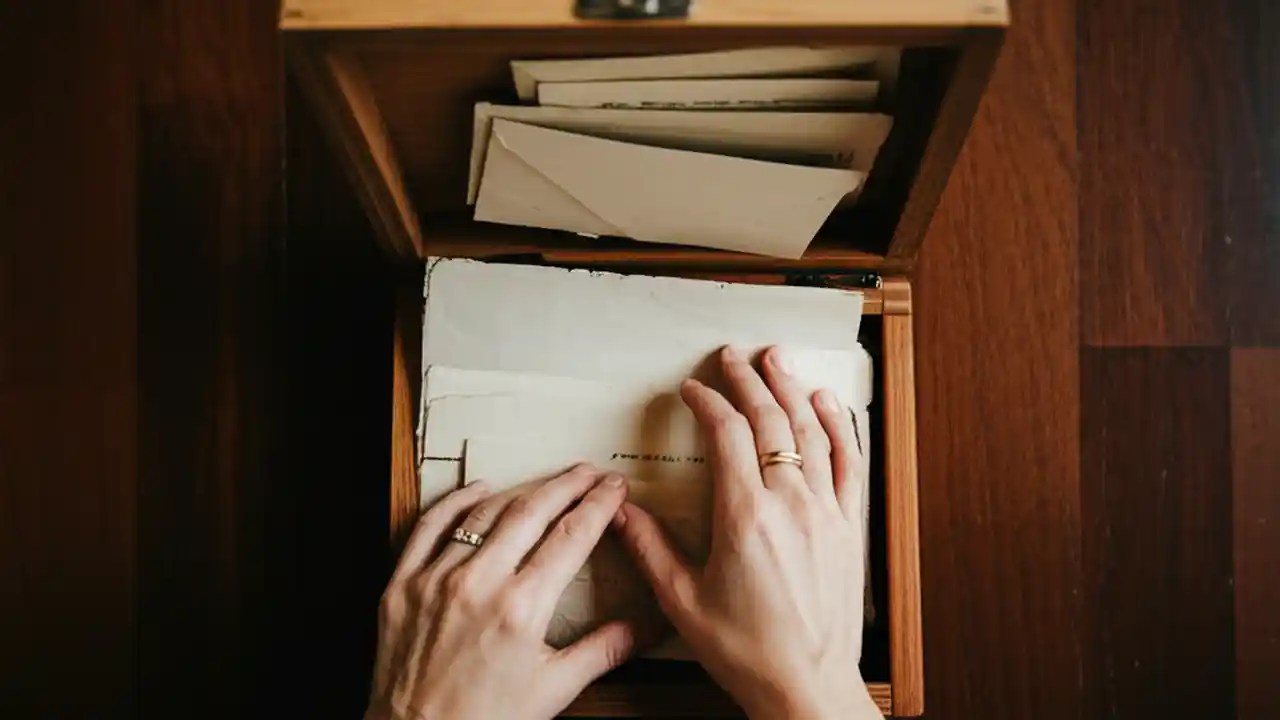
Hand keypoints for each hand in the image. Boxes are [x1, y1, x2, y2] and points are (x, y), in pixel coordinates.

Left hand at [367, 465, 642, 719]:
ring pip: (486, 513)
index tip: (613, 488)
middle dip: (567, 485)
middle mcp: (479, 584)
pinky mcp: (403, 584)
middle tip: (588, 471)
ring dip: (521, 490)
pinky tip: (478, 491)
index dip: (598, 506)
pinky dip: (456, 502)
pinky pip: (430, 527)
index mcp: (522, 608)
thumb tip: (643, 629)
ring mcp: (437, 579)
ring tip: (546, 482)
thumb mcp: (553, 690)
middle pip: (532, 512)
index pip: (571, 537)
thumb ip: (601, 652)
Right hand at [613, 346, 880, 719]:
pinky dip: (839, 426)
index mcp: (744, 516)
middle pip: (770, 419)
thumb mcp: (682, 602)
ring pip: (812, 431)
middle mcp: (789, 504)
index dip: (707, 402)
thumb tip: (618, 510)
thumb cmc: (746, 650)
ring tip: (777, 359)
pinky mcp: (850, 527)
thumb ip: (649, 548)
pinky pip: (850, 462)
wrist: (806, 686)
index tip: (692, 390)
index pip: (727, 434)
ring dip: (792, 389)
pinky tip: (827, 404)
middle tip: (732, 356)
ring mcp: (826, 512)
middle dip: (748, 380)